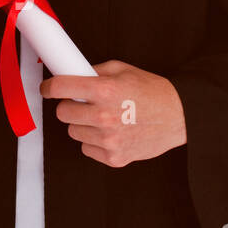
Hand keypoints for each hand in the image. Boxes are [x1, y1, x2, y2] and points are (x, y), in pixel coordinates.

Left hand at [39, 59, 186, 167]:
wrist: (180, 116)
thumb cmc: (153, 92)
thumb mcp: (123, 70)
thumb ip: (94, 71)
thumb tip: (71, 74)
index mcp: (105, 90)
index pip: (61, 88)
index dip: (50, 87)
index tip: (48, 88)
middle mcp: (105, 116)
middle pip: (62, 114)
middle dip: (69, 106)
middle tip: (83, 104)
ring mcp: (109, 140)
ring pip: (73, 132)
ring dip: (82, 125)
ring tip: (103, 119)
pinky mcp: (114, 157)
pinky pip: (87, 149)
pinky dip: (94, 142)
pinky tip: (111, 133)